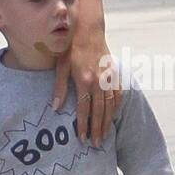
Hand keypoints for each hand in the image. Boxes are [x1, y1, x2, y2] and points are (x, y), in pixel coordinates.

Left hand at [55, 18, 120, 144]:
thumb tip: (56, 108)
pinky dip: (116, 107)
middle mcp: (100, 81)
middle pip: (99, 111)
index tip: (82, 139)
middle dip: (97, 129)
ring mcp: (110, 78)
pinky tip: (113, 116)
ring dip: (108, 122)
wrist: (89, 29)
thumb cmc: (71, 47)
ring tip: (104, 136)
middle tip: (96, 145)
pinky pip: (118, 95)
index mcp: (85, 80)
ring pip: (111, 105)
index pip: (84, 109)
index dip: (83, 125)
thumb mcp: (60, 66)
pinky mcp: (115, 73)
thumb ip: (59, 88)